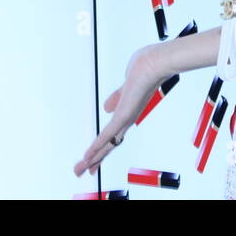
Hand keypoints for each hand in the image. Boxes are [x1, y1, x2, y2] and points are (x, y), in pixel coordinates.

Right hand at [73, 44, 168, 177]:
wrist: (156, 63)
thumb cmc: (145, 67)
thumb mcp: (126, 85)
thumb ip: (117, 97)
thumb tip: (107, 107)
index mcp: (128, 111)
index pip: (113, 134)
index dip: (102, 146)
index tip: (93, 157)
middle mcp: (128, 119)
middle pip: (109, 144)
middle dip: (95, 158)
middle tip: (83, 171)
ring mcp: (126, 118)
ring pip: (106, 144)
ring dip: (92, 157)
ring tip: (80, 170)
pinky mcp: (124, 115)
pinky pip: (107, 134)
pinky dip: (96, 146)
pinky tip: (88, 156)